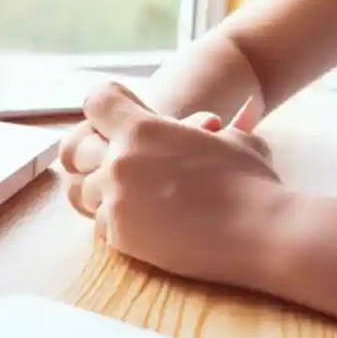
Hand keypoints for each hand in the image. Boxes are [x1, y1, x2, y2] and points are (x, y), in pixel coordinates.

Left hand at [66, 83, 290, 287]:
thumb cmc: (253, 182)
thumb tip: (230, 115)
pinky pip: (100, 225)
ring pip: (84, 191)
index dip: (106, 106)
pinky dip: (117, 224)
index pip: (96, 102)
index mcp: (141, 128)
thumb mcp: (232, 139)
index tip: (116, 117)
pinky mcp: (121, 235)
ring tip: (130, 197)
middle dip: (91, 153)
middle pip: (75, 150)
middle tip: (109, 161)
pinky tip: (142, 224)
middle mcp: (119, 162)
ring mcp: (116, 200)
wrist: (261, 232)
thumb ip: (208, 129)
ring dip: (103, 193)